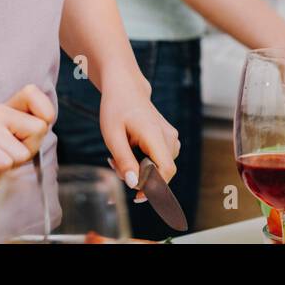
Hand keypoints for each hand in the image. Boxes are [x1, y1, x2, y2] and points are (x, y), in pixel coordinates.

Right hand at [0, 84, 54, 203]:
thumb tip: (43, 126)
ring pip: (22, 153)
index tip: (29, 135)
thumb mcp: (11, 151)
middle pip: (38, 129)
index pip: (33, 93)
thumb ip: (27, 138)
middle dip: (26, 152)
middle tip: (0, 158)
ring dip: (8, 167)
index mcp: (4, 110)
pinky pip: (4, 162)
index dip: (43, 113)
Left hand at [99, 76, 180, 201]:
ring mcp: (171, 136)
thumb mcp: (112, 136)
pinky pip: (160, 159)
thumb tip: (134, 184)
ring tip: (119, 157)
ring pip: (160, 167)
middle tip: (114, 165)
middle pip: (161, 171)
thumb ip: (124, 160)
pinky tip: (129, 152)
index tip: (136, 196)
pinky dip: (145, 162)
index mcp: (154, 134)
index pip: (166, 170)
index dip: (155, 188)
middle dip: (140, 177)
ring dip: (141, 170)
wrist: (126, 89)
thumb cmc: (117, 109)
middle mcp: (169, 136)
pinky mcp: (169, 138)